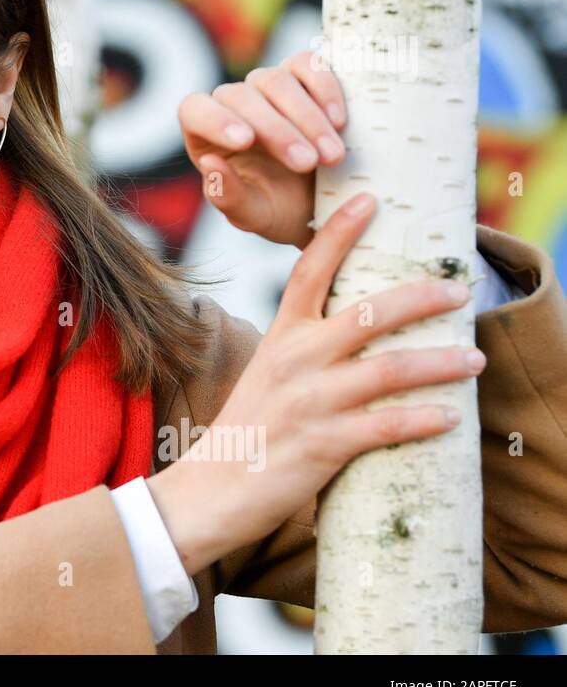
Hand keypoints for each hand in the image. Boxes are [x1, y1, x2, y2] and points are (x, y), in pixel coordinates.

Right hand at [145, 192, 484, 577]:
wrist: (212, 487)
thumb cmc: (247, 429)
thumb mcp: (268, 373)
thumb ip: (305, 347)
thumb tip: (355, 327)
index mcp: (281, 336)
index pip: (309, 270)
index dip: (339, 231)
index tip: (369, 199)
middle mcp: (296, 360)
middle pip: (368, 314)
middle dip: (422, 299)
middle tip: (458, 293)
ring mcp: (311, 401)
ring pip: (390, 369)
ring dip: (441, 362)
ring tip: (474, 358)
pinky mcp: (325, 443)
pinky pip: (387, 425)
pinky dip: (423, 418)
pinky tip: (448, 416)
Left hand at [177, 50, 346, 247]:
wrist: (329, 203)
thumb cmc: (281, 208)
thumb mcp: (256, 215)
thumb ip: (229, 197)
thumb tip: (210, 164)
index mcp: (208, 136)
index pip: (194, 110)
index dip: (216, 119)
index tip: (246, 141)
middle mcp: (234, 105)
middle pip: (242, 96)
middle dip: (278, 131)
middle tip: (308, 164)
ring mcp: (268, 86)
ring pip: (275, 79)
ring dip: (307, 117)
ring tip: (332, 155)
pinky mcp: (304, 75)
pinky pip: (309, 63)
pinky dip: (325, 89)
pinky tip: (339, 122)